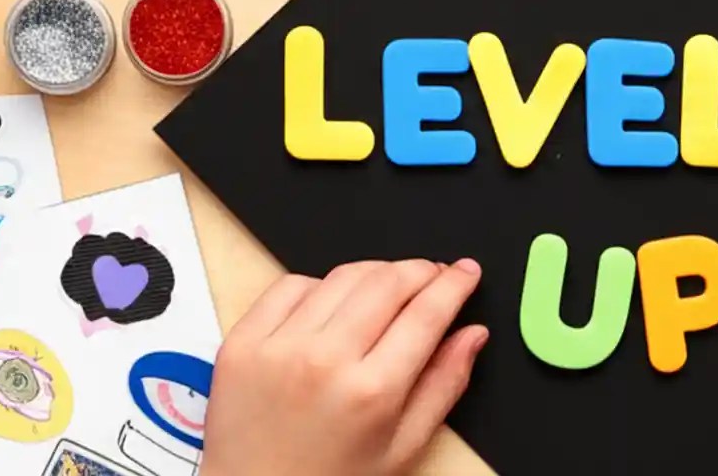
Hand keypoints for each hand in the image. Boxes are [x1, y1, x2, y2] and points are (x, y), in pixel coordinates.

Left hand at [199, 259, 487, 475]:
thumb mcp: (403, 447)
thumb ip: (445, 385)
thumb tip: (473, 334)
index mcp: (372, 393)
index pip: (427, 313)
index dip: (455, 284)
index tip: (466, 271)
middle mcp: (324, 362)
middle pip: (388, 282)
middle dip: (421, 270)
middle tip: (433, 275)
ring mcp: (279, 347)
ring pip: (343, 276)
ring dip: (376, 272)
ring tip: (388, 287)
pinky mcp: (244, 341)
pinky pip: (291, 285)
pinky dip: (320, 284)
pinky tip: (333, 304)